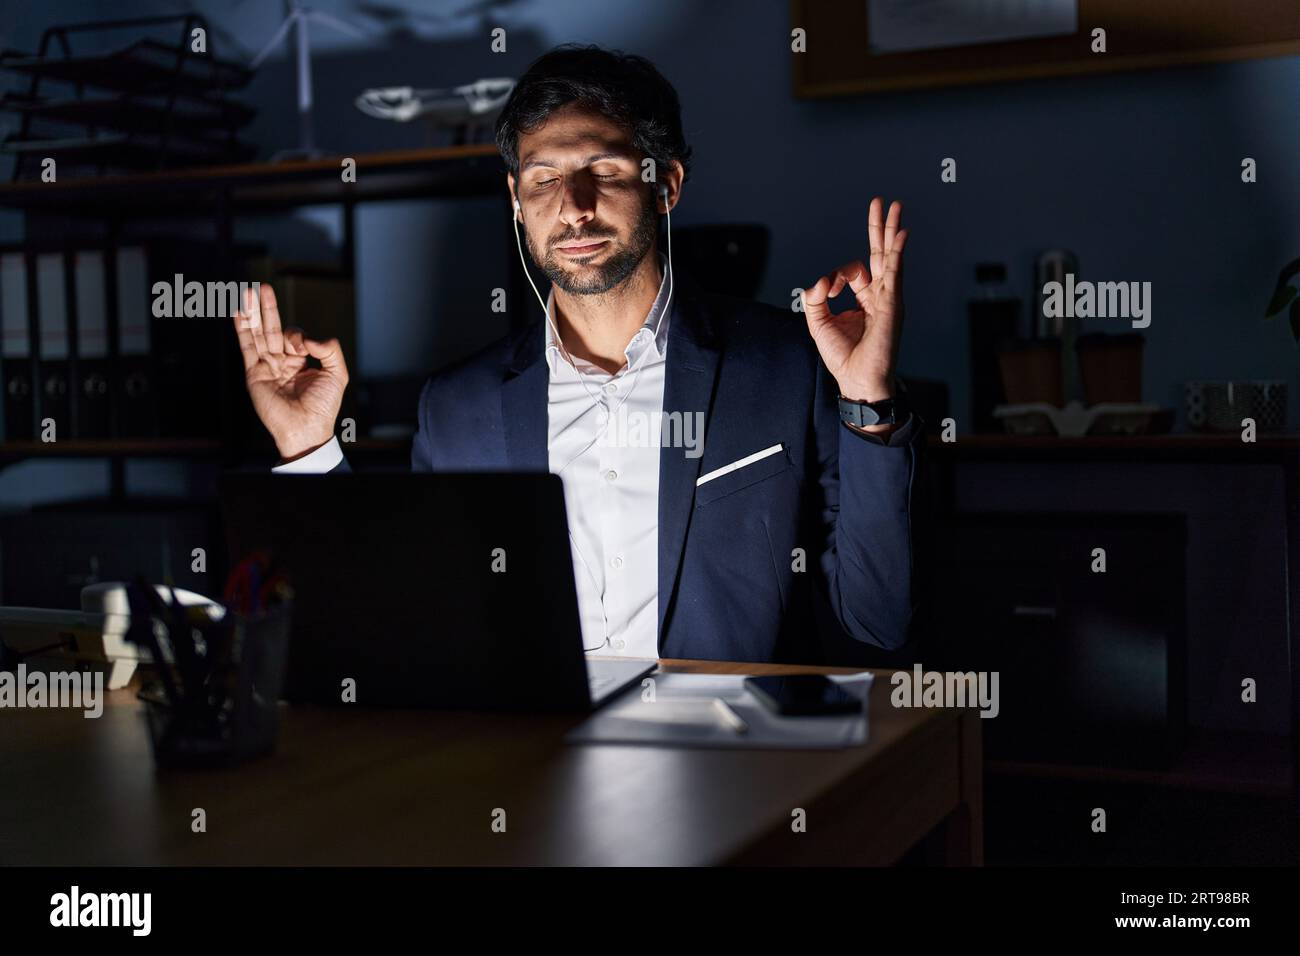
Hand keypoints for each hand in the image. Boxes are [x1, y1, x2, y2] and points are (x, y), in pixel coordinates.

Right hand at [232, 283, 348, 459]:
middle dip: (267, 309)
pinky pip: (247, 348)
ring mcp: (266, 367)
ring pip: (257, 334)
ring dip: (252, 313)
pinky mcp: (254, 374)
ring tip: (248, 292)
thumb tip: (307, 338)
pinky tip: (238, 313)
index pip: (294, 337)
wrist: (306, 427)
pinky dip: (242, 330)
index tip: (303, 348)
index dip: (297, 336)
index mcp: (300, 363)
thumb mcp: (338, 373)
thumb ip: (329, 349)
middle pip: (271, 329)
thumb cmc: (324, 406)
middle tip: (261, 287)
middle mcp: (281, 363)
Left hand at [802, 197, 907, 402]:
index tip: (829, 290)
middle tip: (883, 202)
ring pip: (891, 257)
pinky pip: (895, 273)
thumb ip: (814, 298)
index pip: (854, 271)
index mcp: (865, 300)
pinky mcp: (892, 306)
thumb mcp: (818, 323)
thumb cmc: (843, 357)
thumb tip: (819, 280)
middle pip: (881, 254)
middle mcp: (881, 296)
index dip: (837, 275)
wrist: (858, 381)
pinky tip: (900, 235)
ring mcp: (889, 299)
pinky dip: (897, 253)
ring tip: (895, 206)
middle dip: (880, 227)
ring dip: (891, 230)